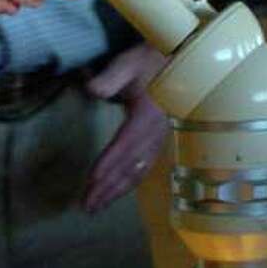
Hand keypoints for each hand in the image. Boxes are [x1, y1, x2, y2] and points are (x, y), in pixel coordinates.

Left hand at [82, 45, 169, 212]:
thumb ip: (109, 77)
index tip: (91, 182)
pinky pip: (144, 168)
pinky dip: (130, 184)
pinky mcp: (158, 141)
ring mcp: (158, 140)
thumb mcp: (128, 63)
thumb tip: (90, 89)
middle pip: (128, 167)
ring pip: (137, 172)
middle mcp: (154, 134)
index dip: (107, 165)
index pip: (123, 146)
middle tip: (87, 206)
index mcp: (146, 117)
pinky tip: (117, 192)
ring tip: (97, 207)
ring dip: (117, 191)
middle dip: (107, 188)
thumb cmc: (150, 61)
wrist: (180, 61)